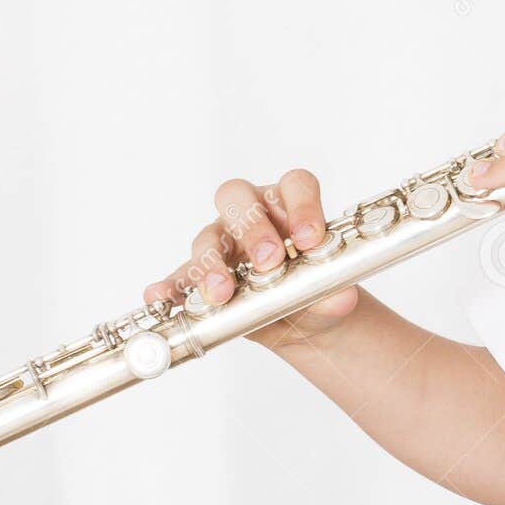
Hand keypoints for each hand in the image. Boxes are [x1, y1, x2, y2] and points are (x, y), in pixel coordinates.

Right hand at [142, 168, 359, 352]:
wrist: (302, 318)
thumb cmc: (317, 286)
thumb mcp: (330, 289)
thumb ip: (335, 288)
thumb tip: (341, 297)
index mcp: (289, 203)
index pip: (295, 185)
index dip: (303, 207)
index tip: (310, 240)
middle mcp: (251, 214)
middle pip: (238, 196)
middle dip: (252, 227)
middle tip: (269, 261)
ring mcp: (221, 241)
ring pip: (207, 236)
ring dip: (212, 263)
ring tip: (222, 292)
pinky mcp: (198, 273)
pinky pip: (179, 275)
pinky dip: (171, 286)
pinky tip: (163, 297)